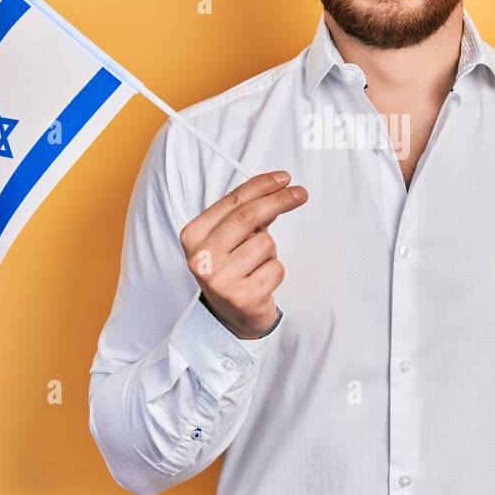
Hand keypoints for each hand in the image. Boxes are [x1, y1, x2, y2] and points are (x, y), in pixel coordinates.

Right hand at [179, 171, 307, 338]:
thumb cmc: (232, 268)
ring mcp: (219, 279)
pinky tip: (261, 281)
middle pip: (248, 216)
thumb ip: (249, 214)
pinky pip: (275, 268)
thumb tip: (281, 188)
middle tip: (300, 194)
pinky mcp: (241, 297)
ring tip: (257, 264)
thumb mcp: (231, 237)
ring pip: (265, 243)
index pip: (232, 201)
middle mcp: (202, 257)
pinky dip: (275, 271)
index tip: (284, 178)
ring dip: (270, 251)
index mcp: (194, 235)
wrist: (231, 316)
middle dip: (279, 200)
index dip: (261, 185)